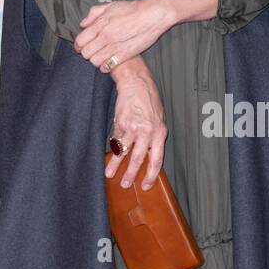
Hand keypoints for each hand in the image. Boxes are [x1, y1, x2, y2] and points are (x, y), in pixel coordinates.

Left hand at [74, 0, 170, 70]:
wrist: (152, 15)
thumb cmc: (133, 9)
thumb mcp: (110, 6)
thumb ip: (94, 14)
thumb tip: (83, 24)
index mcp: (100, 24)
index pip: (80, 40)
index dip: (78, 45)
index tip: (81, 46)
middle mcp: (105, 36)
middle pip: (86, 53)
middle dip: (86, 53)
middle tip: (91, 52)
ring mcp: (114, 46)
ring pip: (94, 61)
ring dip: (95, 60)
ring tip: (100, 57)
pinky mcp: (124, 55)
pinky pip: (107, 66)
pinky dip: (104, 66)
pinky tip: (107, 62)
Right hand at [104, 57, 166, 189]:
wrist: (137, 83)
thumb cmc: (150, 101)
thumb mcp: (159, 120)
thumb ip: (155, 137)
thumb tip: (149, 155)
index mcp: (160, 133)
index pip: (157, 159)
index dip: (151, 174)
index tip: (146, 185)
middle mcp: (147, 132)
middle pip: (138, 158)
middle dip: (131, 174)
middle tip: (125, 185)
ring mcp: (133, 128)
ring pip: (124, 151)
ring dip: (116, 165)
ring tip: (109, 175)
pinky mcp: (121, 123)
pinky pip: (116, 139)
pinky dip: (113, 148)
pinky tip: (108, 156)